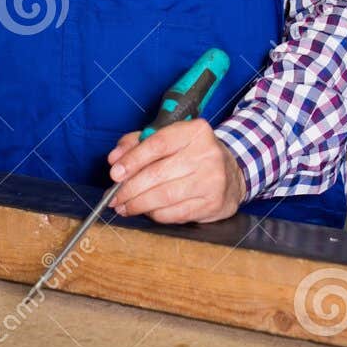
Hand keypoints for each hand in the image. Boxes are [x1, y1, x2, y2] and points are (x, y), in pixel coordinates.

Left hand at [106, 119, 245, 223]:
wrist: (232, 173)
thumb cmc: (193, 154)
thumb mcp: (170, 138)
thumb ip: (139, 143)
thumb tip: (115, 158)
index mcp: (195, 131)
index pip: (158, 144)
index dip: (133, 160)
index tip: (115, 173)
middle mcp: (207, 154)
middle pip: (158, 174)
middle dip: (130, 188)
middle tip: (114, 196)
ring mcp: (212, 180)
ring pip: (164, 196)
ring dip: (138, 204)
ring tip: (124, 207)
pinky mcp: (213, 203)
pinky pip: (175, 213)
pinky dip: (155, 214)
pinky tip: (146, 211)